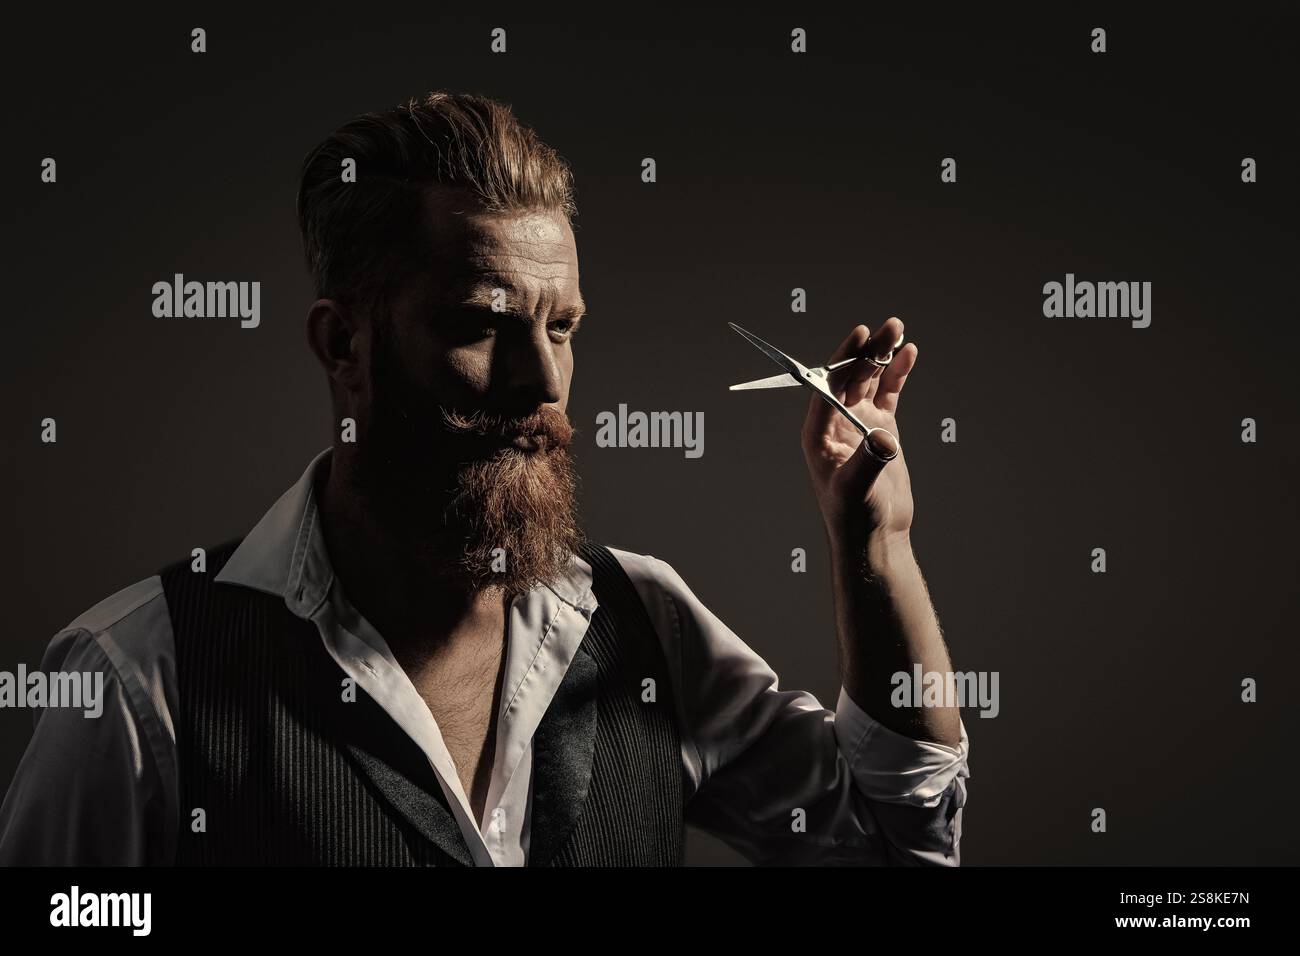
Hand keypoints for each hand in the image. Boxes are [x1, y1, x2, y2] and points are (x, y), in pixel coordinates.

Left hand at [800, 318, 917, 546]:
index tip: (859, 336)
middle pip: (850, 376)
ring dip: (882, 356)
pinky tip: (908, 353)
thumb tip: (884, 441)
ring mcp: (858, 424)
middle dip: (867, 351)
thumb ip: (869, 462)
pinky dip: (897, 374)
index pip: (826, 386)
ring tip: (898, 330)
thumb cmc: (854, 517)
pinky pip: (887, 394)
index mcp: (818, 432)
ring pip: (869, 380)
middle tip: (888, 327)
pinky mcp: (880, 430)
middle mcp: (835, 423)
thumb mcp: (857, 490)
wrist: (874, 535)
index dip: (842, 359)